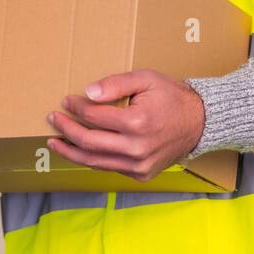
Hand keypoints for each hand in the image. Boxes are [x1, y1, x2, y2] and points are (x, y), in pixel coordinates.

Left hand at [44, 68, 205, 181]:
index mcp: (137, 122)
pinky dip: (91, 159)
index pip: (94, 117)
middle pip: (88, 142)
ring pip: (94, 161)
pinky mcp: (140, 173)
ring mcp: (138, 165)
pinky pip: (108, 167)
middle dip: (66, 130)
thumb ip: (115, 83)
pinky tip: (79, 150)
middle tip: (53, 119)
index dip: (76, 108)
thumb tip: (87, 93)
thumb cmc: (171, 98)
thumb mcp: (146, 79)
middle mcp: (137, 148)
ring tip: (55, 142)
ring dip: (70, 151)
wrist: (200, 123)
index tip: (66, 101)